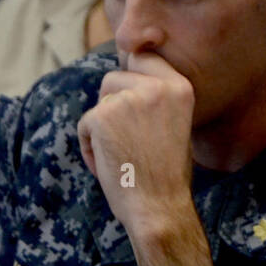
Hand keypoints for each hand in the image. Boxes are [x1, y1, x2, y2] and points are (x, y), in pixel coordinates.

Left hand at [76, 51, 196, 246]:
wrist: (159, 210)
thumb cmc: (167, 178)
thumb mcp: (175, 126)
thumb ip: (155, 101)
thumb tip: (123, 80)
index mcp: (180, 88)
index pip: (144, 56)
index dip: (130, 69)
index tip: (128, 80)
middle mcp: (155, 87)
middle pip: (114, 78)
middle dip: (112, 105)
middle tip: (127, 141)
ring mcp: (127, 100)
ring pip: (100, 102)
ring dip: (101, 127)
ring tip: (120, 157)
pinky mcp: (101, 117)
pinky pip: (85, 124)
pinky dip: (90, 147)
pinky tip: (109, 166)